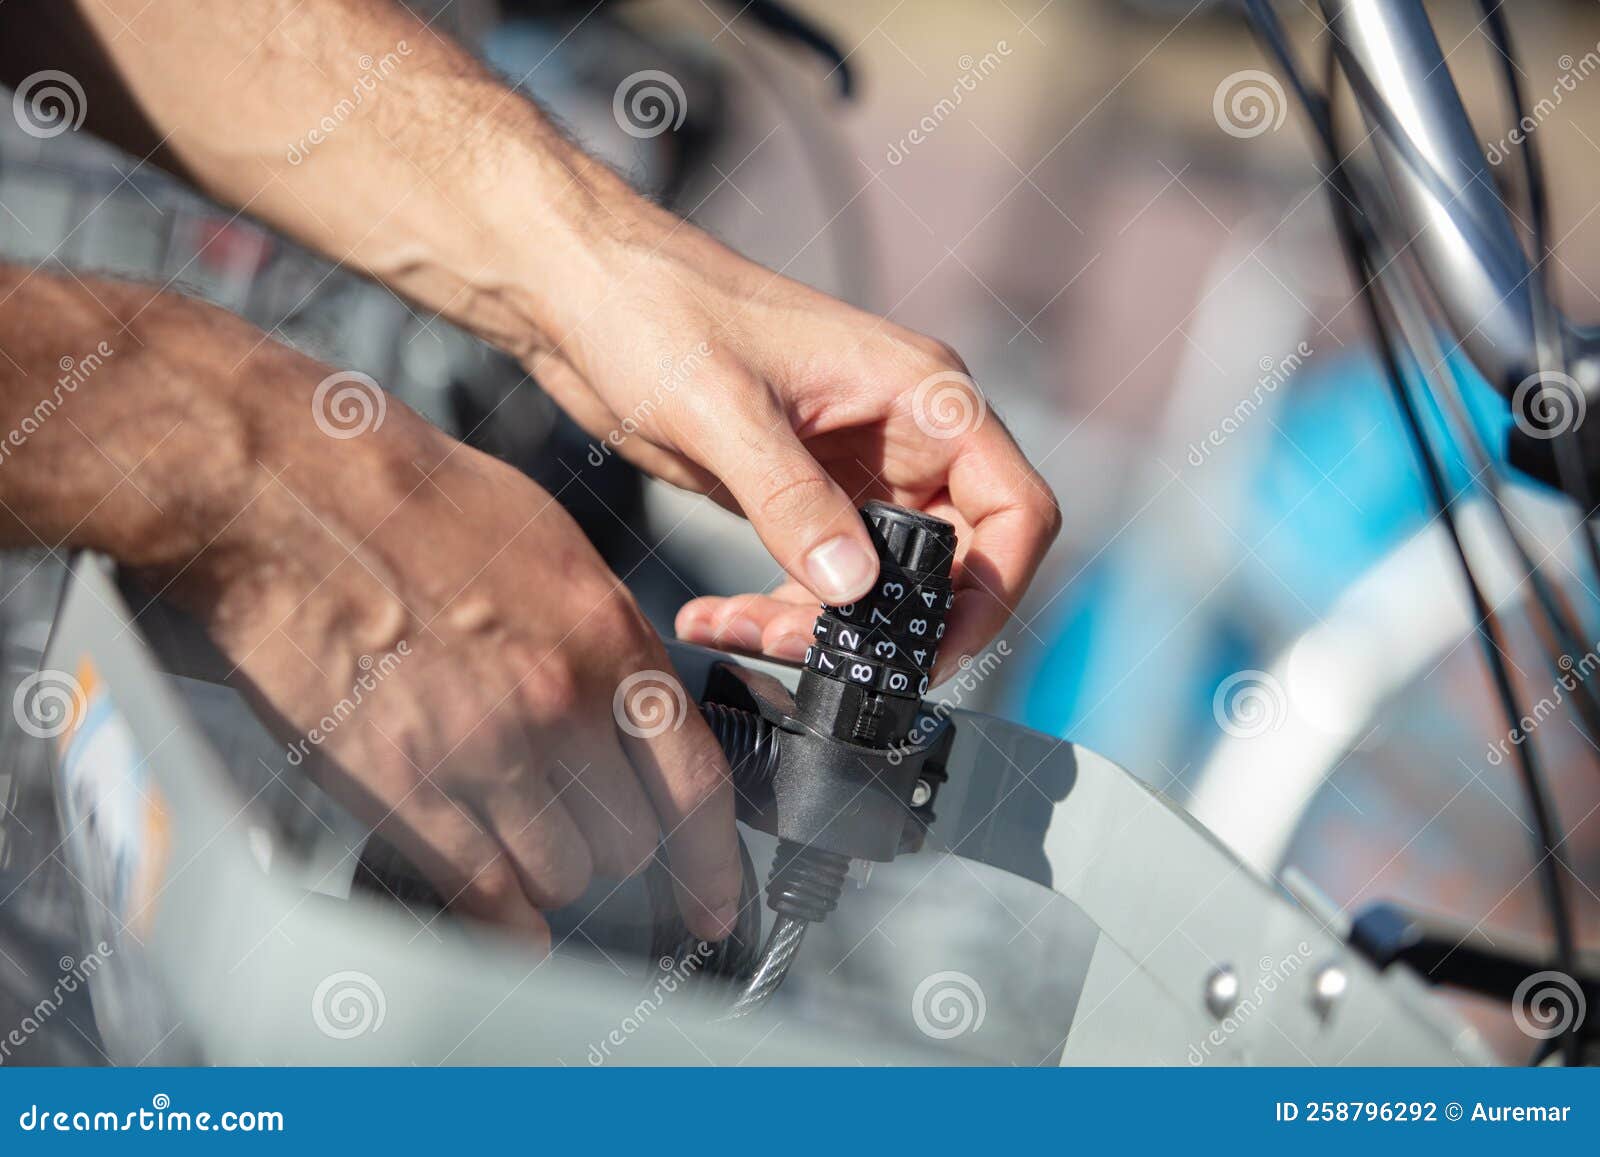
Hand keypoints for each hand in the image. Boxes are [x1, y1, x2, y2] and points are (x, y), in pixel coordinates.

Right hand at [98, 301, 742, 950]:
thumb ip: (609, 640)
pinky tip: (505, 925)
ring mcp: (483, 752)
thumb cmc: (415, 506)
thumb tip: (639, 710)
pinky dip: (504, 924)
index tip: (712, 899)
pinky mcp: (402, 789)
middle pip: (631, 841)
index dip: (711, 858)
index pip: (696, 781)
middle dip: (613, 845)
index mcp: (609, 636)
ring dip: (548, 870)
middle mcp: (561, 702)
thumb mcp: (555, 551)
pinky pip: (485, 897)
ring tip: (511, 832)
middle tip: (578, 826)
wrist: (290, 496)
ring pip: (562, 875)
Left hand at [520, 205, 1061, 675]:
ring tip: (739, 628)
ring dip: (819, 626)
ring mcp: (856, 468)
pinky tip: (714, 616)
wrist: (583, 287)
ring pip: (880, 584)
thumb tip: (851, 588)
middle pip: (950, 564)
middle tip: (805, 650)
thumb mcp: (723, 408)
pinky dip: (778, 610)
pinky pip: (822, 577)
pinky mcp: (804, 495)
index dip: (995, 590)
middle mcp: (905, 435)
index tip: (936, 651)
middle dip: (886, 623)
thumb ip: (791, 501)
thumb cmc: (657, 307)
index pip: (1015, 507)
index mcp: (921, 394)